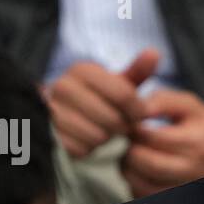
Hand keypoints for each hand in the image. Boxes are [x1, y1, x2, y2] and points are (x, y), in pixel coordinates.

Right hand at [45, 49, 159, 158]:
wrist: (59, 116)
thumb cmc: (97, 99)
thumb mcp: (117, 84)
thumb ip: (137, 71)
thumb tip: (155, 53)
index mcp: (82, 70)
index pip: (124, 94)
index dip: (137, 110)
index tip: (139, 116)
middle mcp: (63, 86)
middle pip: (112, 119)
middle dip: (121, 126)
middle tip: (118, 126)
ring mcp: (52, 111)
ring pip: (98, 136)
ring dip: (105, 139)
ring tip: (101, 131)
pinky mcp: (48, 134)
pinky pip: (82, 150)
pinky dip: (89, 150)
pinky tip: (86, 140)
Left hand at [120, 89, 203, 196]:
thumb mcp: (190, 106)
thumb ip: (163, 100)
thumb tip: (139, 108)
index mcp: (196, 143)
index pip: (149, 136)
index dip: (134, 127)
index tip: (135, 123)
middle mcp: (190, 170)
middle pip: (140, 160)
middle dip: (130, 146)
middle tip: (134, 139)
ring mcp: (181, 192)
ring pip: (135, 180)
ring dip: (129, 165)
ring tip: (140, 153)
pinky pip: (138, 194)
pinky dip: (135, 181)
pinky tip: (145, 170)